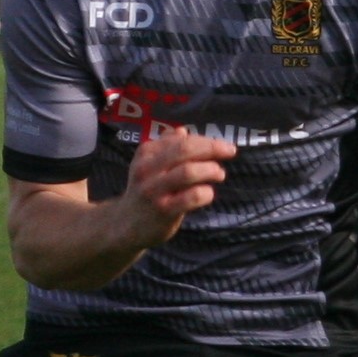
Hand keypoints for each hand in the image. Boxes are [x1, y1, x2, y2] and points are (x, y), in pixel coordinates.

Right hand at [123, 128, 234, 250]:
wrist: (126, 224)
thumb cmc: (145, 191)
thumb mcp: (148, 165)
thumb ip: (165, 148)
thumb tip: (182, 132)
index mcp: (145, 153)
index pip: (181, 140)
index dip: (205, 140)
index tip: (222, 145)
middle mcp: (147, 169)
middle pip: (185, 150)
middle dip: (212, 148)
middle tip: (230, 151)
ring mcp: (154, 190)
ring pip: (188, 172)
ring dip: (211, 170)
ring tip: (219, 173)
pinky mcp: (164, 210)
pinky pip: (191, 197)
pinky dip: (206, 193)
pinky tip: (208, 193)